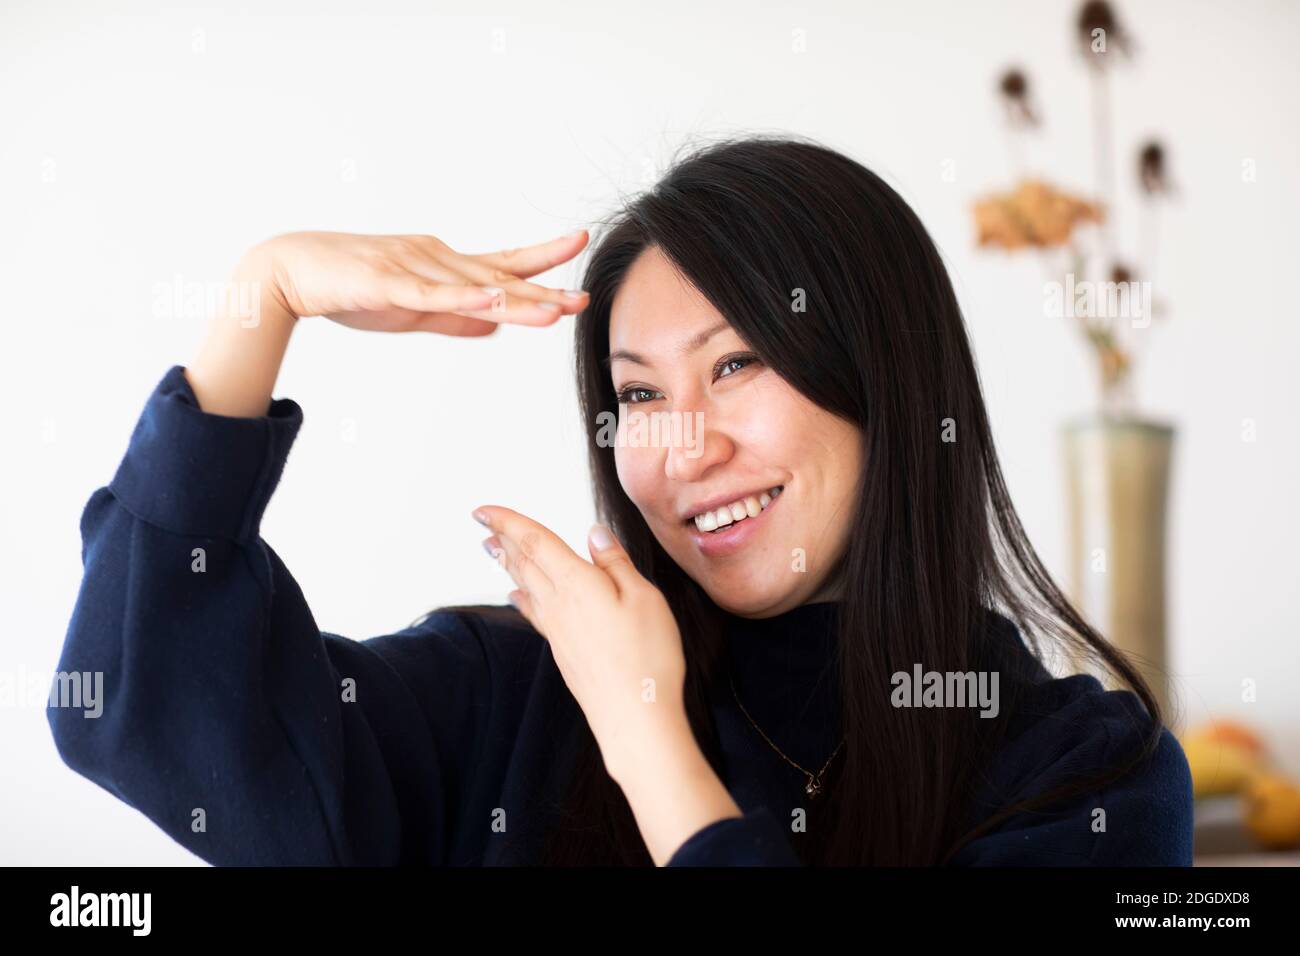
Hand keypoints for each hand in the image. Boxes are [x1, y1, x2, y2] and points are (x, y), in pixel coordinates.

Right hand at [248, 228, 589, 335]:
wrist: (288, 271)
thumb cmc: (349, 290)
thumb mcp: (412, 311)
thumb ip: (454, 318)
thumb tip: (497, 324)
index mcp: (444, 266)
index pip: (503, 265)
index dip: (542, 260)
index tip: (578, 246)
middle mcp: (435, 259)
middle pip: (498, 277)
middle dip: (544, 289)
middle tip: (584, 297)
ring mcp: (412, 268)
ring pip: (473, 286)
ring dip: (517, 299)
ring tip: (555, 309)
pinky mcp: (386, 283)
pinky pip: (431, 293)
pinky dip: (462, 297)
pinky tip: (492, 300)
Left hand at [472, 506, 689, 780]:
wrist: (634, 718)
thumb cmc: (647, 658)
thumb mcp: (644, 598)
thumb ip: (615, 563)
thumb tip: (594, 534)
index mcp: (577, 584)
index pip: (535, 542)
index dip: (507, 522)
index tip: (482, 510)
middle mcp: (559, 606)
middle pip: (525, 564)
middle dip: (503, 540)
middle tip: (483, 524)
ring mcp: (558, 632)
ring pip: (527, 587)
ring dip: (509, 565)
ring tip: (494, 550)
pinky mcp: (563, 652)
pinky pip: (536, 613)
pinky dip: (523, 597)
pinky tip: (519, 596)